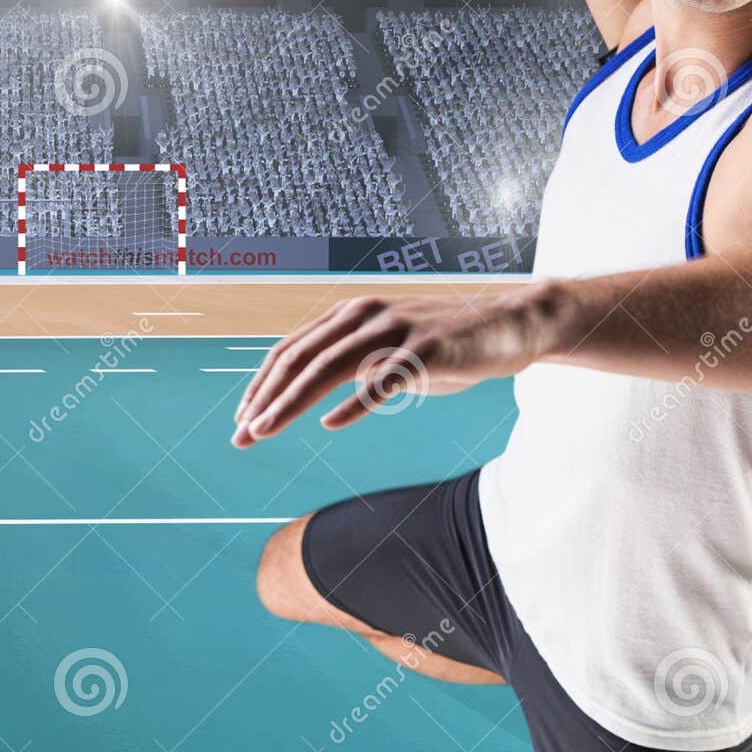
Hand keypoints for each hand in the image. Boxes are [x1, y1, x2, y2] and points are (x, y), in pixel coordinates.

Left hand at [230, 285, 563, 446]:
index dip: (261, 385)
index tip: (242, 420)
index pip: (290, 349)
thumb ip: (357, 364)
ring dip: (292, 402)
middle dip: (264, 399)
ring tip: (266, 431)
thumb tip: (324, 394)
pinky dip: (354, 402)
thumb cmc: (449, 344)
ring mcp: (396, 330)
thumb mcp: (393, 350)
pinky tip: (330, 425)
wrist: (510, 324)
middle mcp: (366, 315)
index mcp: (351, 314)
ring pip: (330, 367)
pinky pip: (383, 379)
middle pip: (300, 358)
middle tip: (241, 436)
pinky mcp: (426, 349)